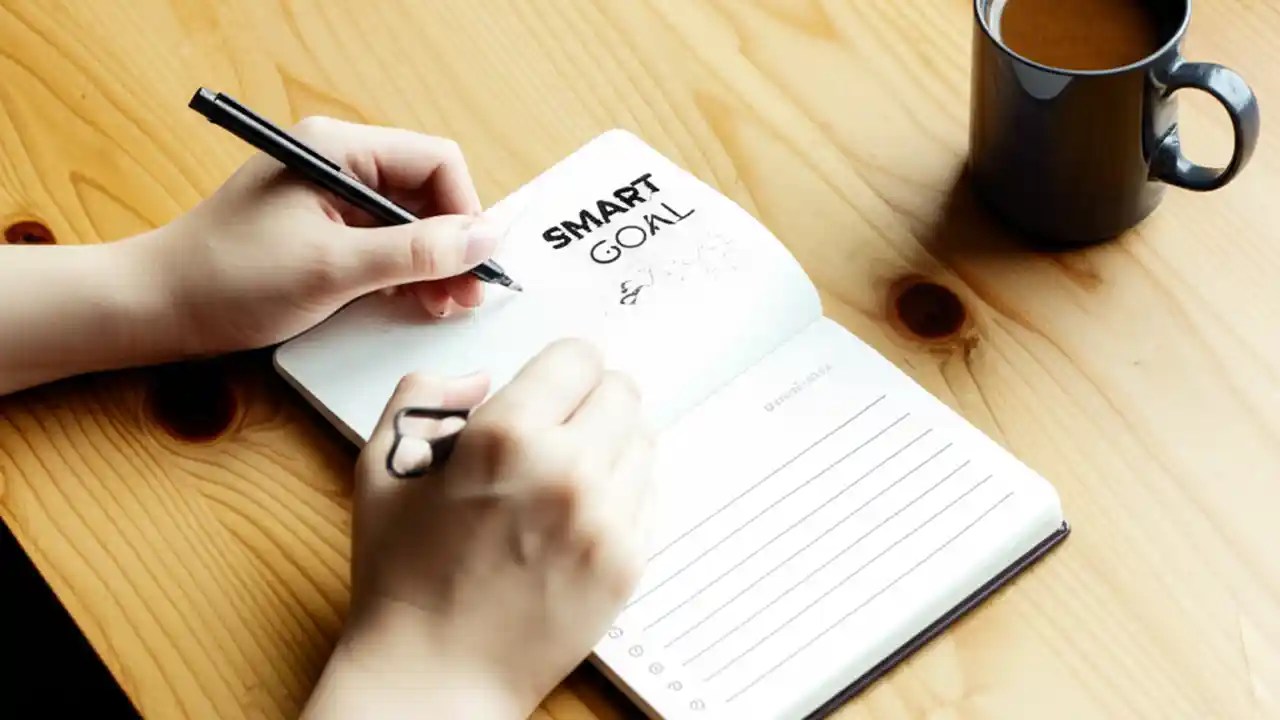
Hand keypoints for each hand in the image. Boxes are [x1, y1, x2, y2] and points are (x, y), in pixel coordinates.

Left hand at [151, 116, 503, 357]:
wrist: (157, 308)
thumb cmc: (229, 280)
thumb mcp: (335, 268)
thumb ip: (417, 251)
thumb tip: (486, 237)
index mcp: (338, 149)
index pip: (436, 162)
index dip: (466, 213)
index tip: (474, 265)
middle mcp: (338, 164)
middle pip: (427, 192)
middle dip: (453, 244)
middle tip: (465, 297)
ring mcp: (330, 197)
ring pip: (409, 221)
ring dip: (433, 262)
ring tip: (444, 305)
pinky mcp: (323, 230)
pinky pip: (383, 242)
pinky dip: (405, 272)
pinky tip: (412, 301)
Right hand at [302, 339, 654, 718]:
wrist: (433, 673)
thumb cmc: (403, 577)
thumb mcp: (382, 468)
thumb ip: (423, 398)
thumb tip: (480, 380)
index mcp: (506, 437)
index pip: (579, 357)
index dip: (563, 368)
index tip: (554, 384)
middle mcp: (567, 470)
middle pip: (622, 391)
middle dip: (590, 400)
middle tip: (561, 427)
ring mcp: (606, 519)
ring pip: (643, 439)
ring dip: (611, 444)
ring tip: (568, 474)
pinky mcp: (628, 561)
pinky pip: (651, 494)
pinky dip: (623, 491)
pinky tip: (581, 513)